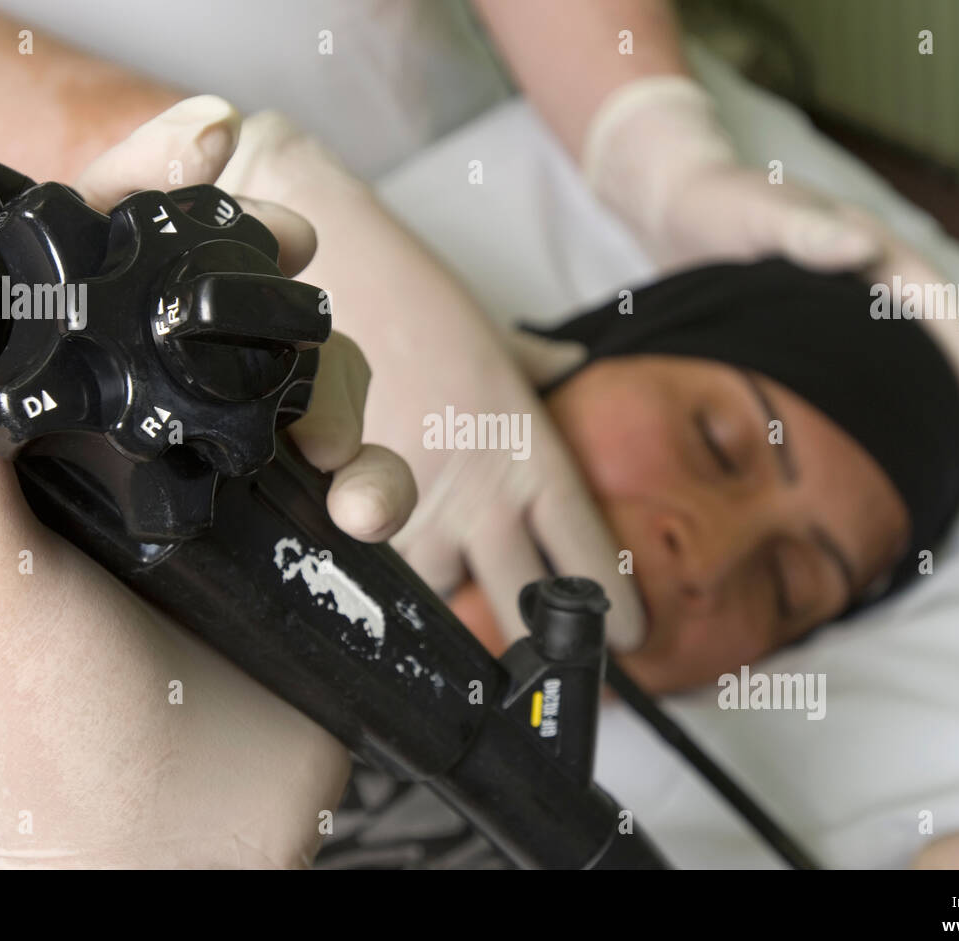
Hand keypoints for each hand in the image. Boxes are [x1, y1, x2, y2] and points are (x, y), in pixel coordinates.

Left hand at [0, 96, 415, 867]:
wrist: (157, 860)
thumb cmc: (41, 735)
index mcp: (59, 440)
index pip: (91, 288)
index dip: (141, 199)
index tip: (202, 144)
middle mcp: (153, 459)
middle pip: (218, 320)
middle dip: (260, 274)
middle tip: (291, 250)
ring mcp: (240, 506)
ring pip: (307, 387)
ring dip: (337, 389)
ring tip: (329, 458)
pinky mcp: (311, 560)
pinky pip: (367, 480)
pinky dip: (383, 477)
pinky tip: (366, 517)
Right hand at [217, 111, 646, 653]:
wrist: (328, 263)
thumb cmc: (415, 294)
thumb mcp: (495, 336)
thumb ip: (538, 368)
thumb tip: (577, 366)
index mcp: (530, 448)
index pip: (586, 548)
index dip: (613, 603)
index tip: (629, 636)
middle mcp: (481, 486)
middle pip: (523, 597)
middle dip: (536, 638)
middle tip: (546, 659)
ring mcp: (414, 502)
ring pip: (436, 590)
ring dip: (441, 588)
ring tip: (442, 573)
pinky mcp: (350, 503)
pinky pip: (372, 564)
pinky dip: (379, 562)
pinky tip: (379, 547)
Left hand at [585, 76, 958, 447]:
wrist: (674, 206)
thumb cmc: (717, 204)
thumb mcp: (759, 213)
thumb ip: (805, 230)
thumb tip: (865, 248)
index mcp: (865, 245)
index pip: (930, 298)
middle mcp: (862, 273)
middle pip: (924, 333)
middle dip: (954, 383)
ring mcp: (837, 300)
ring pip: (892, 351)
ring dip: (915, 393)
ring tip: (934, 450)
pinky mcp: (807, 324)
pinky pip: (852, 361)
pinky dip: (869, 393)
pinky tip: (866, 434)